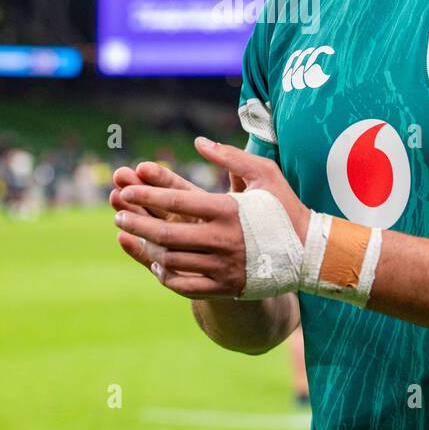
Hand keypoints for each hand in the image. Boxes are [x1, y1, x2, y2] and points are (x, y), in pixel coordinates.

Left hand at [114, 137, 308, 299]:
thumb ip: (230, 156)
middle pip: (167, 233)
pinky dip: (166, 275)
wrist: (310, 253)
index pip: (177, 202)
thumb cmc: (285, 208)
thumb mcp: (265, 173)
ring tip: (131, 234)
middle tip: (118, 212)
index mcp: (229, 210)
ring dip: (146, 246)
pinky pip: (186, 285)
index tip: (126, 190)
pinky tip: (157, 262)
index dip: (146, 195)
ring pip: (172, 260)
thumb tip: (199, 142)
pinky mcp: (226, 287)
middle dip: (137, 221)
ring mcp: (224, 267)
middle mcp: (223, 240)